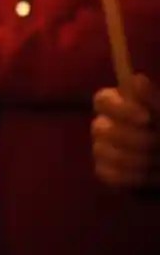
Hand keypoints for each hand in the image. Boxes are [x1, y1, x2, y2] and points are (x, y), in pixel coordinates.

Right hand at [92, 75, 159, 189]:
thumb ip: (152, 100)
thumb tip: (136, 79)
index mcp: (118, 104)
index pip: (101, 100)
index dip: (120, 109)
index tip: (146, 118)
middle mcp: (105, 124)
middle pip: (100, 128)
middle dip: (135, 139)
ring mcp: (102, 149)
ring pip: (103, 152)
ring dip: (137, 159)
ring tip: (159, 161)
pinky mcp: (106, 171)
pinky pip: (108, 174)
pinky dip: (132, 176)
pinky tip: (150, 174)